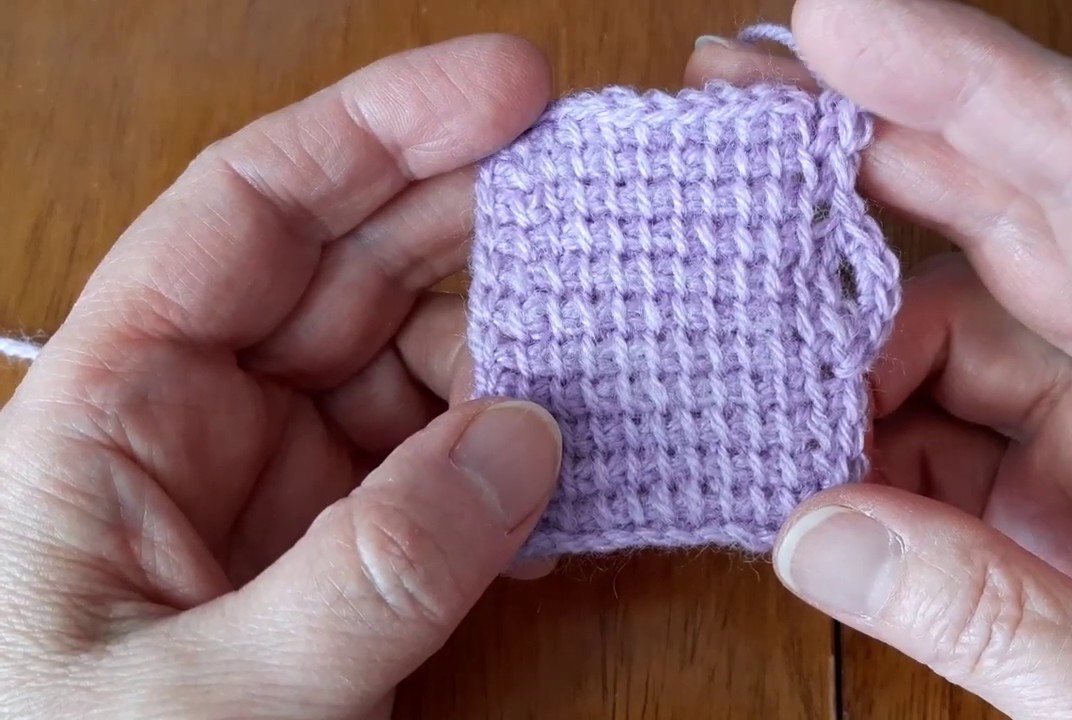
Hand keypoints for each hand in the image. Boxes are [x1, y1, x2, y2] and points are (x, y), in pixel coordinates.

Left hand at [0, 35, 562, 717]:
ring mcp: (294, 488)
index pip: (247, 210)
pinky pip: (458, 466)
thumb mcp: (205, 699)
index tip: (509, 87)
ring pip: (424, 365)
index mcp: (122, 408)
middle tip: (603, 198)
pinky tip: (577, 481)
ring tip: (609, 367)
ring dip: (520, 356)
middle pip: (355, 266)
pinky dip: (525, 462)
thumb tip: (525, 438)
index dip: (378, 130)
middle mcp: (212, 423)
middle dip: (477, 219)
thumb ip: (365, 574)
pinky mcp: (357, 554)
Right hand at [690, 0, 1071, 715]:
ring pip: (956, 316)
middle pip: (1012, 202)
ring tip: (735, 324)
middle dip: (868, 138)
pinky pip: (941, 423)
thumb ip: (1002, 618)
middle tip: (737, 93)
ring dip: (842, 321)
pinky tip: (798, 451)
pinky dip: (860, 434)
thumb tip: (813, 536)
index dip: (969, 77)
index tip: (839, 20)